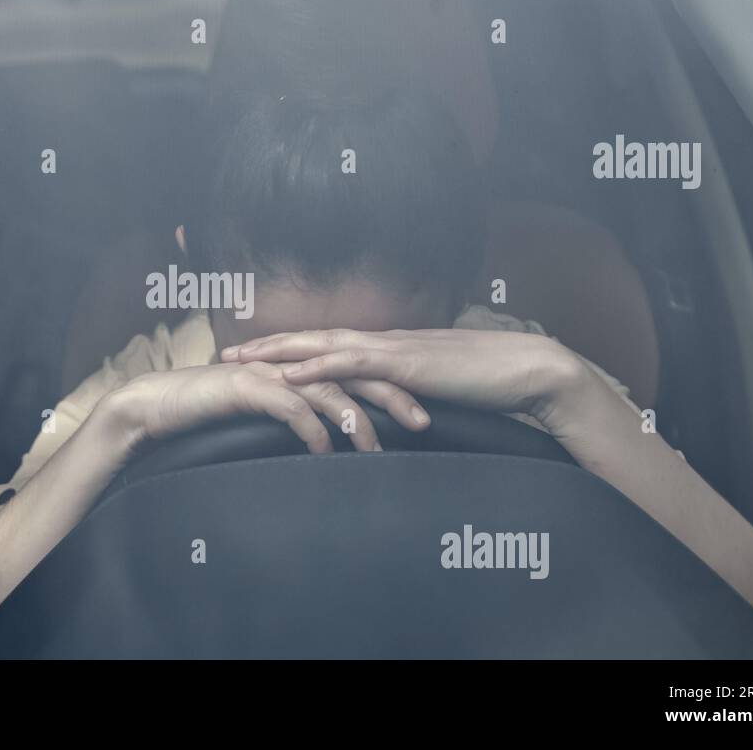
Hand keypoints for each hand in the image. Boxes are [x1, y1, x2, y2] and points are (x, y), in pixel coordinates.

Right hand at [100, 361, 429, 454]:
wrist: (161, 404)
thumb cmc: (214, 411)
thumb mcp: (266, 410)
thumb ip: (300, 412)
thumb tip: (333, 435)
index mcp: (301, 366)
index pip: (358, 372)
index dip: (394, 388)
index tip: (427, 411)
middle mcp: (291, 364)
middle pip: (354, 374)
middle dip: (393, 397)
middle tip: (425, 423)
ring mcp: (271, 373)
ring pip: (328, 391)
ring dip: (356, 421)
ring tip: (377, 449)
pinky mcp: (248, 388)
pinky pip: (290, 408)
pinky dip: (312, 430)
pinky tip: (325, 453)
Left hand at [223, 328, 596, 433]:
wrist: (525, 369)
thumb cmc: (486, 383)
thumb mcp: (435, 390)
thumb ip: (408, 395)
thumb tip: (390, 411)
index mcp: (388, 348)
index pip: (329, 346)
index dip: (290, 350)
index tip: (254, 358)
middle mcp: (383, 341)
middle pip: (313, 340)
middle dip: (268, 347)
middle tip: (226, 357)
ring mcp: (391, 349)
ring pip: (323, 346)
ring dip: (279, 353)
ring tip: (243, 362)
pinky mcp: (404, 364)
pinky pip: (353, 363)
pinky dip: (317, 366)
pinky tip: (290, 373)